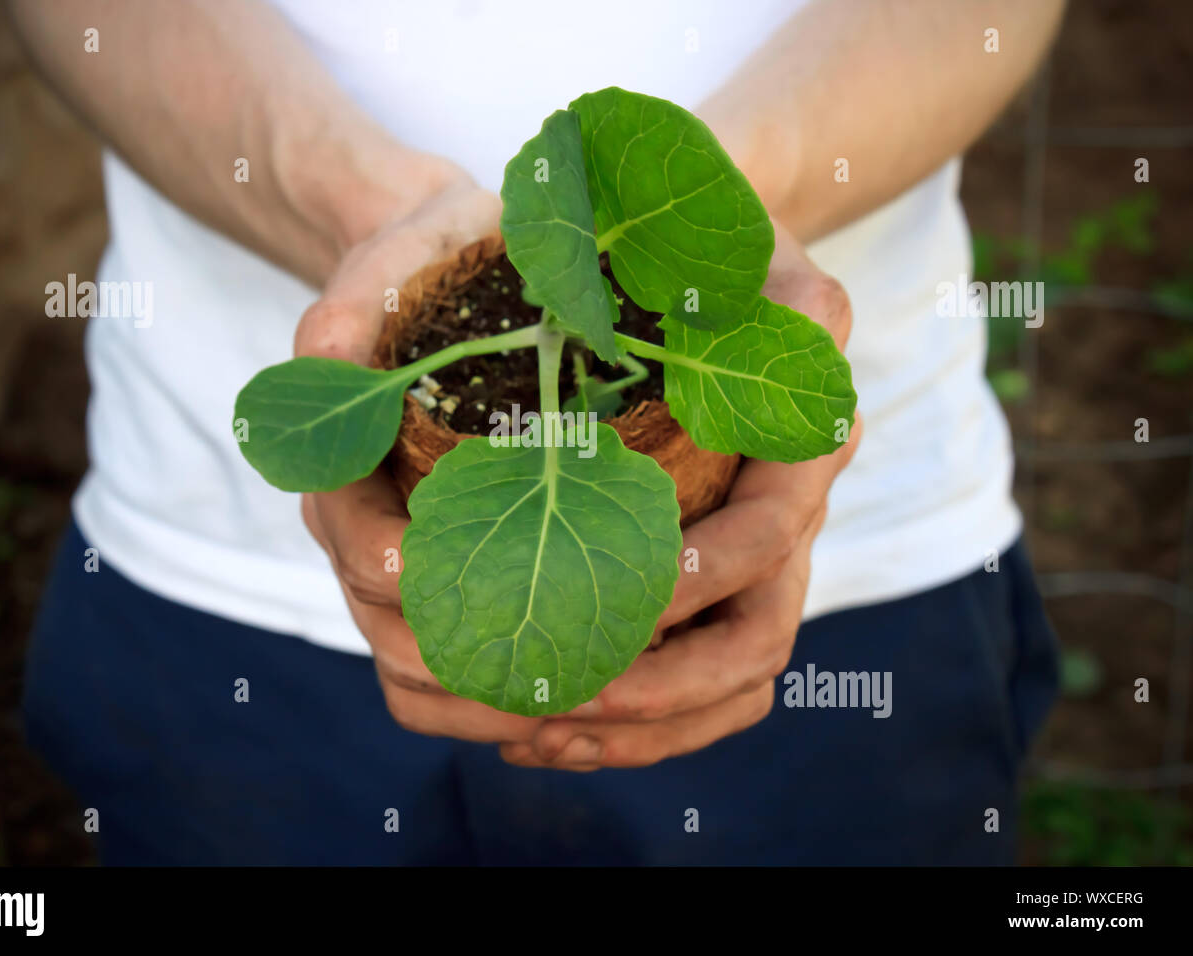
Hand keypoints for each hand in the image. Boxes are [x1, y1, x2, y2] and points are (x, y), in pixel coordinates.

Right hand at [297, 174, 544, 744]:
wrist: (449, 268)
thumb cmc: (435, 259)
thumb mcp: (404, 252)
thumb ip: (357, 296)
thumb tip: (327, 348)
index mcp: (346, 466)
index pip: (362, 551)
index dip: (415, 579)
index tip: (492, 581)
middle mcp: (368, 529)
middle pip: (395, 637)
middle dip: (475, 663)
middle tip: (581, 666)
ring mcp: (407, 562)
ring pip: (420, 675)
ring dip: (494, 700)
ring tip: (590, 694)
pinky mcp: (451, 578)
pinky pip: (452, 675)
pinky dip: (498, 701)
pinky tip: (578, 690)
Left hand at [499, 220, 861, 769]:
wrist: (700, 264)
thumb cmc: (705, 242)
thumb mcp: (737, 238)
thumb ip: (778, 278)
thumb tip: (817, 318)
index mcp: (802, 435)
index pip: (769, 531)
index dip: (700, 575)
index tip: (611, 597)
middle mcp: (785, 509)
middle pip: (755, 640)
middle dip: (664, 684)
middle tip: (559, 698)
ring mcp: (750, 557)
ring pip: (724, 682)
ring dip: (641, 726)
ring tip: (534, 734)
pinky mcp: (708, 582)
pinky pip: (688, 676)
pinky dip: (627, 718)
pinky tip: (543, 725)